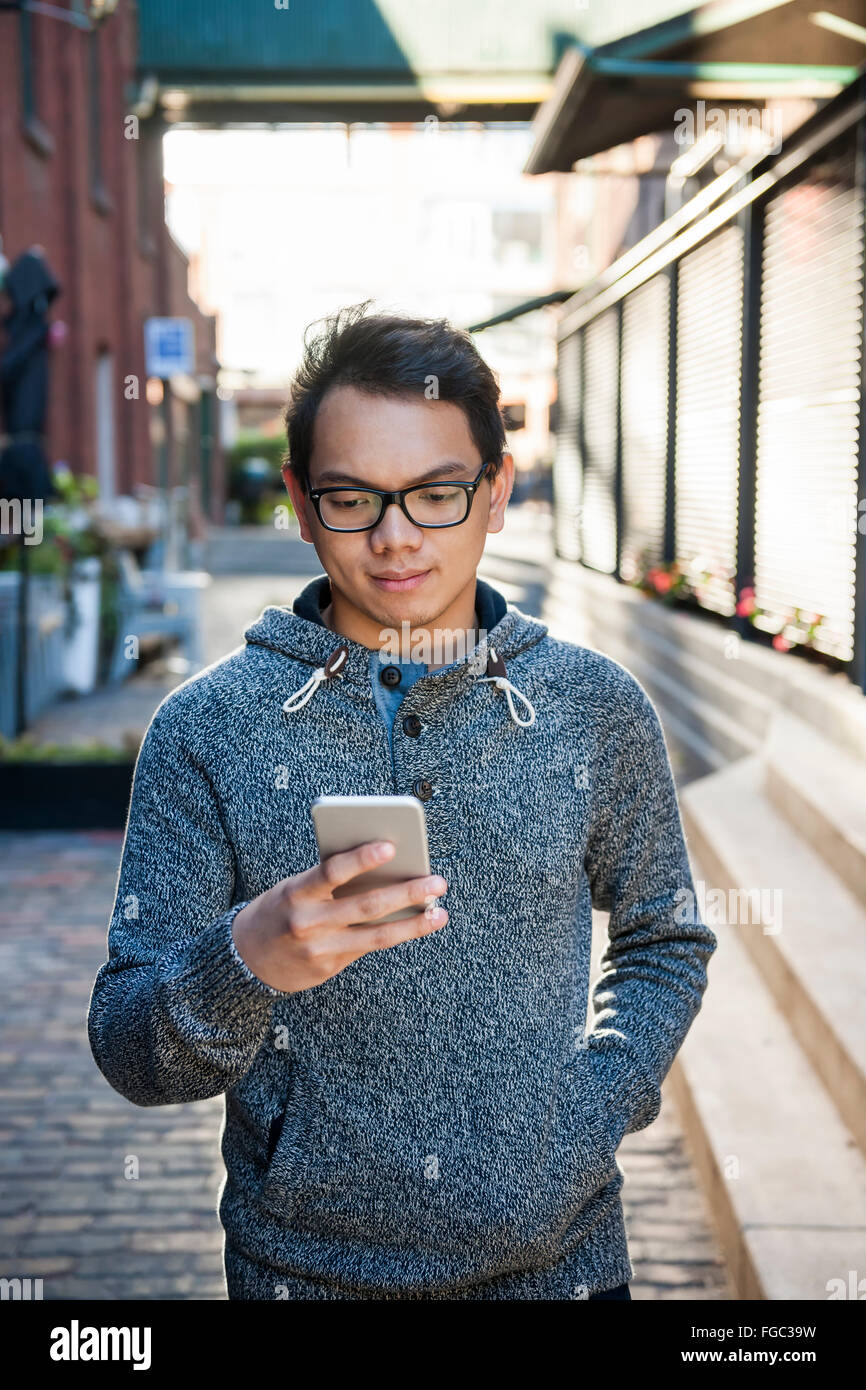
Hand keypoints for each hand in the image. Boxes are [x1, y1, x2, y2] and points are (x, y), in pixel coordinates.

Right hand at [231, 840, 447, 993]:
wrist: (245, 958)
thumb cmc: (280, 910)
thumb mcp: (293, 889)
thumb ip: (329, 881)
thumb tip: (382, 868)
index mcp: (296, 892)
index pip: (331, 871)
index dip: (361, 858)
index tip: (391, 846)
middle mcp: (308, 922)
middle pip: (366, 905)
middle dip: (406, 892)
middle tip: (437, 882)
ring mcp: (320, 948)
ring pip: (376, 934)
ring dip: (413, 922)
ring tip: (439, 911)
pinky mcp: (329, 966)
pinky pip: (369, 947)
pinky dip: (398, 934)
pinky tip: (420, 925)